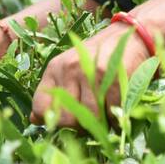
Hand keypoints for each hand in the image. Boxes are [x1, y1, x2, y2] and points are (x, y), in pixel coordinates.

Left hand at [29, 23, 153, 128]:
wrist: (130, 37)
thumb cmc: (97, 58)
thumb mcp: (69, 70)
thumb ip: (54, 93)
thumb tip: (34, 119)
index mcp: (54, 68)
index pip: (41, 107)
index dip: (52, 122)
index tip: (65, 123)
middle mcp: (69, 69)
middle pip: (66, 118)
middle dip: (78, 127)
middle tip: (89, 123)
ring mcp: (91, 73)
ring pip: (90, 117)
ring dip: (100, 123)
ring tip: (104, 116)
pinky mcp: (114, 77)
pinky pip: (111, 111)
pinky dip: (115, 117)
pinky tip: (116, 109)